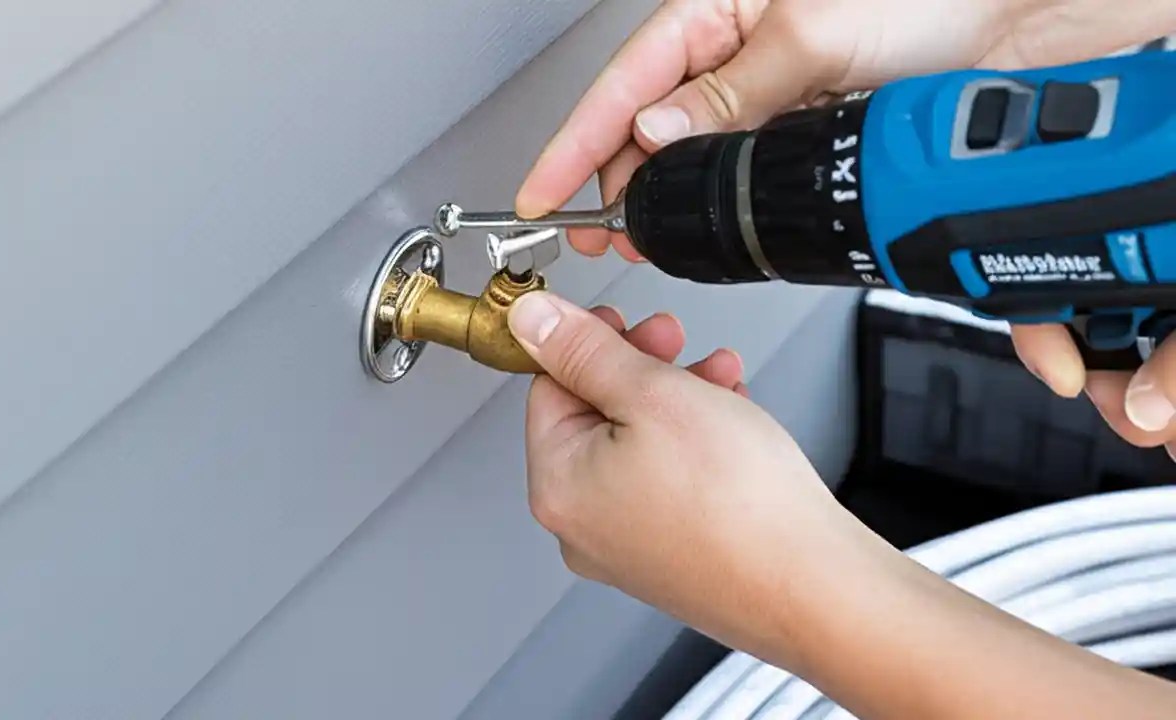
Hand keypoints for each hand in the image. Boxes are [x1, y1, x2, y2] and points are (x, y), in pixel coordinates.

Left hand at [507, 290, 865, 667]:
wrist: (813, 586)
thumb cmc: (740, 506)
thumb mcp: (652, 393)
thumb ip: (584, 350)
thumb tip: (532, 321)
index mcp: (558, 487)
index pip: (550, 388)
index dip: (592, 344)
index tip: (631, 323)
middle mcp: (583, 527)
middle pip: (596, 416)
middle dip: (645, 368)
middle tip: (679, 343)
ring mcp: (628, 547)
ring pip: (640, 444)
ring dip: (678, 397)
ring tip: (722, 379)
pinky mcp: (671, 557)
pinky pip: (668, 481)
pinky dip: (696, 442)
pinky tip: (733, 421)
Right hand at [517, 0, 1175, 455]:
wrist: (1013, 26)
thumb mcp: (810, 34)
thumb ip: (728, 92)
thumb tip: (658, 132)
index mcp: (718, 5)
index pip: (625, 77)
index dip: (576, 139)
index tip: (543, 188)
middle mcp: (734, 47)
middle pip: (647, 121)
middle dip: (616, 179)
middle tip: (599, 233)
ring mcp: (763, 88)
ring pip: (687, 149)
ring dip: (660, 194)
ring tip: (641, 236)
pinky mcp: (794, 122)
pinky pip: (734, 163)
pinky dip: (711, 196)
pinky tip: (698, 218)